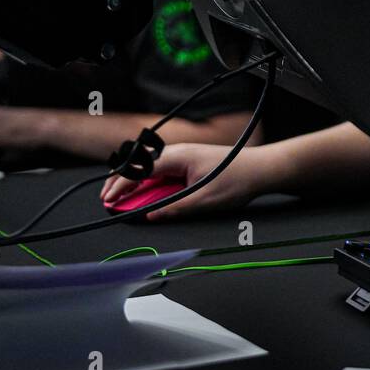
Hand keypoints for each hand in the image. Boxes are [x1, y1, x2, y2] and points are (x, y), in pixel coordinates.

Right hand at [101, 143, 272, 220]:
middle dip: (120, 181)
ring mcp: (184, 156)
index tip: (109, 199)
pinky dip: (148, 181)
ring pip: (150, 168)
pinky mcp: (190, 162)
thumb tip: (150, 216)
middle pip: (140, 165)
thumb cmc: (237, 180)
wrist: (261, 169)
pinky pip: (162, 170)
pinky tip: (144, 192)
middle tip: (108, 199)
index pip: (139, 170)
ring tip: (120, 196)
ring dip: (133, 181)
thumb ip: (174, 208)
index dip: (120, 185)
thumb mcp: (203, 201)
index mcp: (177, 157)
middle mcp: (177, 153)